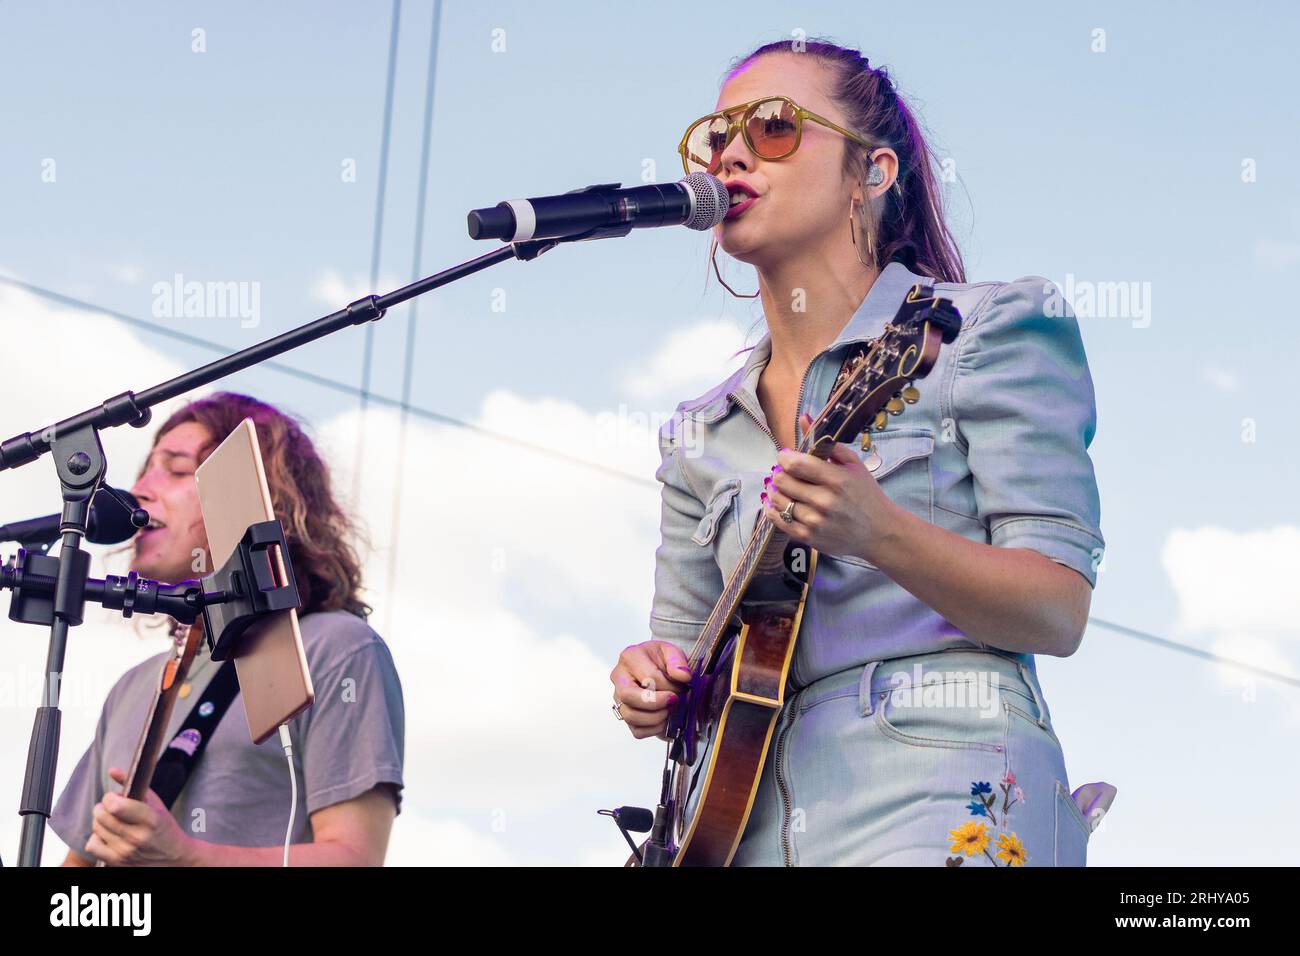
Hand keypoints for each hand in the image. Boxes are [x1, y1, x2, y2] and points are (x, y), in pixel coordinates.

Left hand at [85, 767, 198, 865]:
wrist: (173, 857)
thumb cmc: (163, 825)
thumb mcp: (155, 803)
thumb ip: (134, 784)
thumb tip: (112, 770)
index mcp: (150, 820)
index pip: (116, 806)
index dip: (110, 797)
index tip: (115, 796)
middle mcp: (137, 837)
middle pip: (102, 816)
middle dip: (103, 807)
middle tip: (111, 807)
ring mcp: (126, 852)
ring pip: (96, 829)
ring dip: (100, 821)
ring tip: (112, 821)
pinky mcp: (117, 862)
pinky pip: (92, 845)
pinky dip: (97, 838)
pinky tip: (108, 835)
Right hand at [610, 640, 692, 739]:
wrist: (657, 667)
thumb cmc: (660, 659)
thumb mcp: (672, 652)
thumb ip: (678, 661)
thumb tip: (683, 676)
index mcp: (630, 657)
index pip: (649, 677)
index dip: (670, 686)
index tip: (682, 687)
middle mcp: (620, 678)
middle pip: (628, 696)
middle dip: (656, 703)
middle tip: (674, 701)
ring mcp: (619, 698)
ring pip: (630, 716)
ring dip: (656, 717)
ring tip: (669, 710)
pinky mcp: (625, 714)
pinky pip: (636, 730)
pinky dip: (654, 729)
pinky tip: (664, 719)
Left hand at [759, 412, 902, 561]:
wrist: (879, 532)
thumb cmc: (866, 495)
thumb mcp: (853, 464)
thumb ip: (827, 442)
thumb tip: (803, 418)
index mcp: (837, 479)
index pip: (795, 464)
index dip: (784, 457)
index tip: (786, 456)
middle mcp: (824, 501)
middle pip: (782, 481)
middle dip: (779, 473)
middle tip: (784, 472)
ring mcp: (815, 521)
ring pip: (778, 500)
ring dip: (775, 491)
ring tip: (782, 486)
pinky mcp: (808, 537)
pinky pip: (779, 520)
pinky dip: (773, 509)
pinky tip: (777, 503)